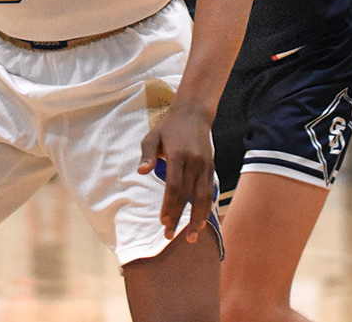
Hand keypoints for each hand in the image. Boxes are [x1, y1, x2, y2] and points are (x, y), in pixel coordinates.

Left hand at [138, 106, 215, 243]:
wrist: (193, 115)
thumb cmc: (168, 128)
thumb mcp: (152, 136)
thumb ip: (147, 154)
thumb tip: (141, 171)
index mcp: (179, 155)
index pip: (174, 186)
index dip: (170, 205)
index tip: (163, 221)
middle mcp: (195, 163)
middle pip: (188, 195)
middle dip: (179, 217)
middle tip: (169, 235)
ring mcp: (205, 166)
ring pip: (203, 197)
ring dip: (197, 218)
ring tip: (190, 236)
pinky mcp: (211, 168)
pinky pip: (209, 192)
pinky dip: (206, 208)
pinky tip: (201, 221)